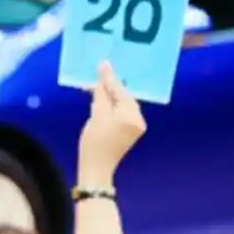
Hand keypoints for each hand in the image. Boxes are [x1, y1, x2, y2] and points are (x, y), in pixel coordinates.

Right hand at [77, 62, 145, 184]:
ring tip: (95, 88)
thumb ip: (101, 90)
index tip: (102, 63)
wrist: (96, 170)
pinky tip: (101, 100)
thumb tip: (104, 68)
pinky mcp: (132, 130)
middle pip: (124, 95)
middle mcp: (139, 119)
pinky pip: (122, 111)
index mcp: (132, 115)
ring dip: (109, 95)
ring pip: (122, 102)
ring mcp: (137, 125)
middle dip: (109, 87)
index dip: (109, 78)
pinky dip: (112, 105)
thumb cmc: (94, 143)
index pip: (121, 90)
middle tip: (95, 77)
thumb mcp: (96, 114)